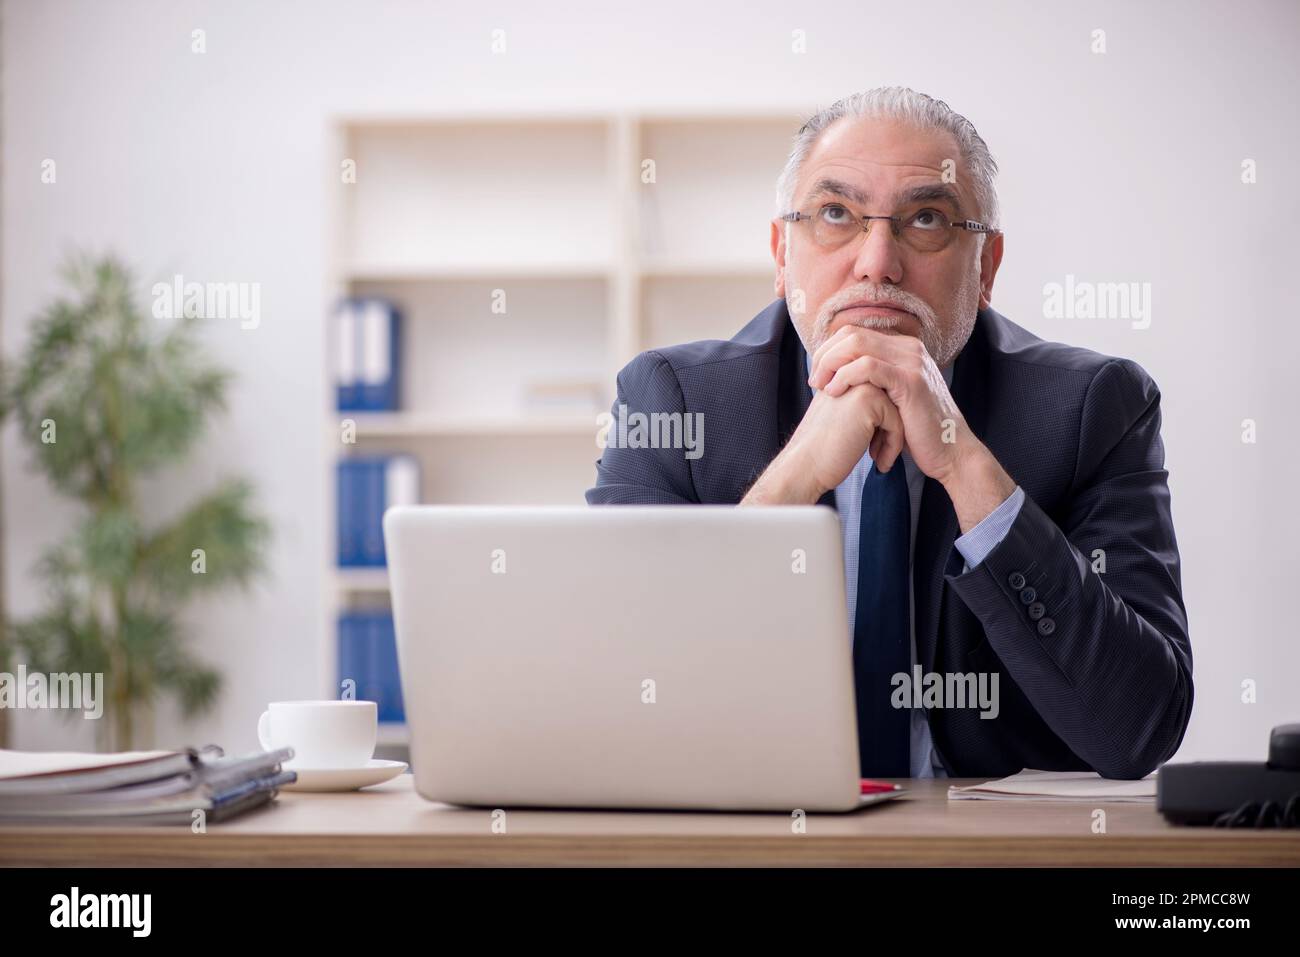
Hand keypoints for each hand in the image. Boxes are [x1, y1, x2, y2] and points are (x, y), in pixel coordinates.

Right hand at [741, 381, 903, 504]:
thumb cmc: (820, 450)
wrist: (803, 466)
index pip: (880, 396)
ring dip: (893, 439)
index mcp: (840, 376)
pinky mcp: (869, 399)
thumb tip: (889, 412)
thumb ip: (858, 405)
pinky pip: (898, 422)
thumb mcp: (838, 418)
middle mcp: (850, 374)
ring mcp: (860, 383)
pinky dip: (893, 446)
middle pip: (892, 401)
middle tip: (878, 453)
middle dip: (889, 429)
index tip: (871, 447)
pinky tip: (880, 463)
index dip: (879, 424)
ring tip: (879, 458)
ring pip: (898, 411)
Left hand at [807, 325, 1015, 530]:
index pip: (855, 333)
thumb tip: (837, 375)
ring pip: (856, 344)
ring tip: (821, 386)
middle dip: (825, 354)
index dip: (829, 350)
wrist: (950, 452)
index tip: (818, 375)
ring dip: (830, 363)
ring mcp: (912, 361)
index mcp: (903, 349)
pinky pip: (867, 366)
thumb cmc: (916, 431)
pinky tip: (834, 392)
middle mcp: (909, 348)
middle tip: (815, 381)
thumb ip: (871, 381)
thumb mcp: (890, 399)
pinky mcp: (910, 380)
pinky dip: (845, 376)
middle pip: (852, 333)